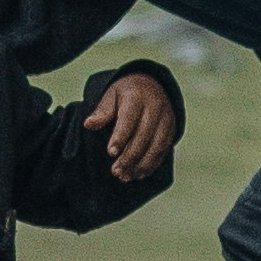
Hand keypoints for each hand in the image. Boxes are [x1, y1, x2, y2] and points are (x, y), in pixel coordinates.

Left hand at [85, 64, 180, 187]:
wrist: (151, 84)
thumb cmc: (126, 93)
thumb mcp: (111, 96)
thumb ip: (102, 112)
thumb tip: (88, 124)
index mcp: (137, 97)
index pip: (128, 120)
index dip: (120, 137)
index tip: (111, 153)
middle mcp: (155, 107)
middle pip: (143, 136)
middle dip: (129, 157)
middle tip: (116, 172)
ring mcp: (166, 119)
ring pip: (156, 146)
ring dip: (141, 165)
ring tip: (126, 176)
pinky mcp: (172, 129)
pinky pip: (163, 150)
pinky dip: (152, 164)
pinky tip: (139, 174)